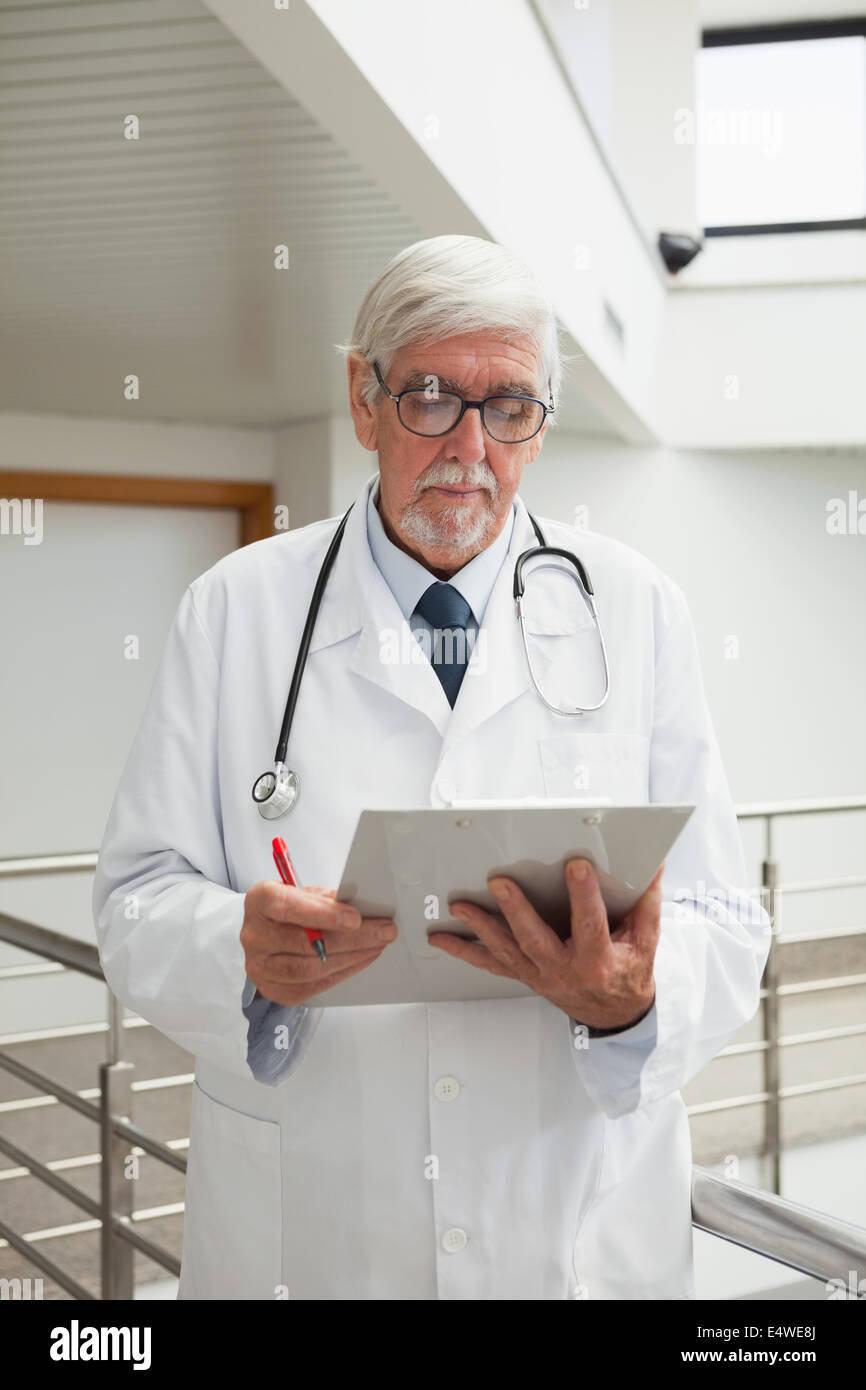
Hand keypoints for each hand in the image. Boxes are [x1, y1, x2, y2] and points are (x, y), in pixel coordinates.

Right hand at [241, 882, 396, 1005]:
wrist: (265, 930)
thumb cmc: (289, 907)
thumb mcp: (305, 891)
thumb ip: (328, 898)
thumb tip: (365, 908)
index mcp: (260, 901)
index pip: (288, 907)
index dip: (323, 913)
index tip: (355, 918)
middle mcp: (255, 935)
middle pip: (306, 943)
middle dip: (353, 939)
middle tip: (383, 932)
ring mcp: (260, 966)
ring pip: (311, 969)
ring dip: (352, 958)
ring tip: (376, 946)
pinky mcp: (273, 988)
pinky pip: (312, 987)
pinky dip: (342, 973)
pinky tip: (359, 961)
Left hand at [427, 859, 663, 1030]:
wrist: (616, 1014)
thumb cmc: (629, 972)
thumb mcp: (646, 940)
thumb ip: (647, 903)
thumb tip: (652, 865)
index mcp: (598, 959)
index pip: (590, 924)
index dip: (584, 895)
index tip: (576, 866)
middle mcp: (564, 969)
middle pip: (536, 938)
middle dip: (516, 910)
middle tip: (500, 882)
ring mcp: (540, 975)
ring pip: (506, 950)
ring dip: (480, 927)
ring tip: (460, 906)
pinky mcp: (525, 975)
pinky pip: (491, 964)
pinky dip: (464, 951)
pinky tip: (442, 939)